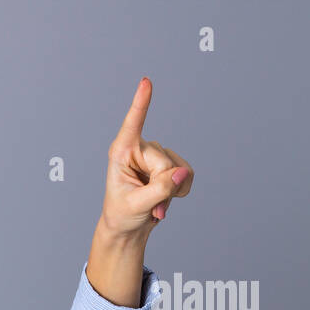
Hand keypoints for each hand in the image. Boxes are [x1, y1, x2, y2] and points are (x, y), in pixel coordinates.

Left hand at [100, 76, 193, 239]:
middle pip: (165, 162)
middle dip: (162, 187)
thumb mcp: (136, 205)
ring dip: (170, 193)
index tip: (145, 82)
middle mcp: (140, 148)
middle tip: (149, 205)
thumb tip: (182, 172)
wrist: (128, 227)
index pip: (133, 124)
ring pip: (179, 170)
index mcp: (122, 152)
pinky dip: (180, 192)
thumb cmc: (122, 214)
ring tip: (153, 204)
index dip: (141, 103)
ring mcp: (157, 155)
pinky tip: (164, 201)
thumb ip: (159, 190)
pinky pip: (187, 175)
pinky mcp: (170, 164)